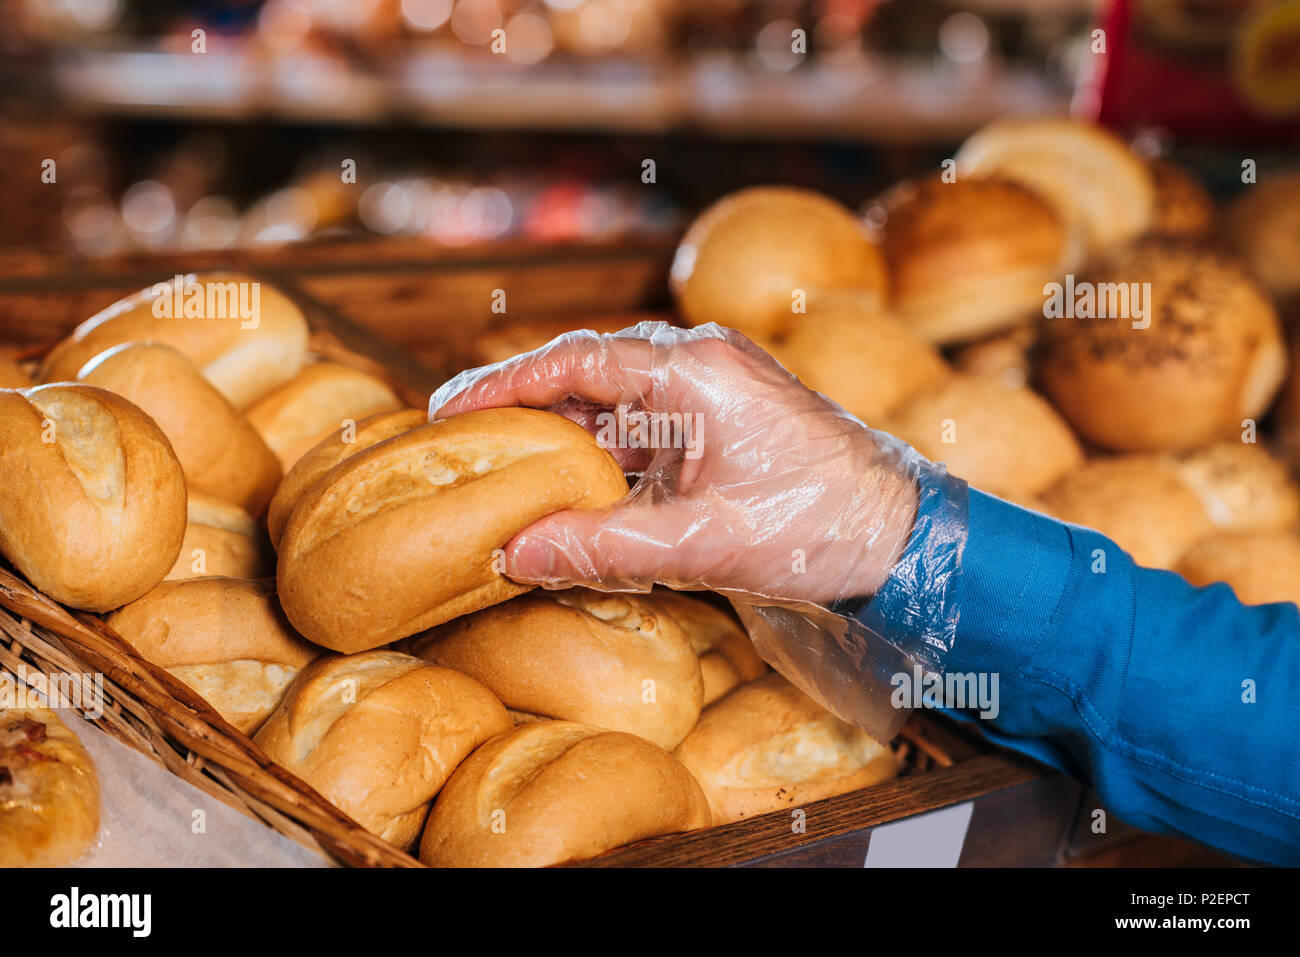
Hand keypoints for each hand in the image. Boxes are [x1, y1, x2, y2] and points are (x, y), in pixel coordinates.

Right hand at [430, 322, 921, 605]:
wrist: (904, 541)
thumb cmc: (820, 528)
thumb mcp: (700, 546)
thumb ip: (600, 549)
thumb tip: (513, 553)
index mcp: (695, 372)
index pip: (577, 361)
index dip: (506, 384)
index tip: (450, 408)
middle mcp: (702, 367)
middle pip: (589, 376)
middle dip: (526, 408)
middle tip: (463, 441)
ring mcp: (715, 393)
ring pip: (615, 406)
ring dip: (564, 438)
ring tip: (503, 470)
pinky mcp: (723, 425)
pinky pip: (646, 431)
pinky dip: (604, 459)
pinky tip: (571, 491)